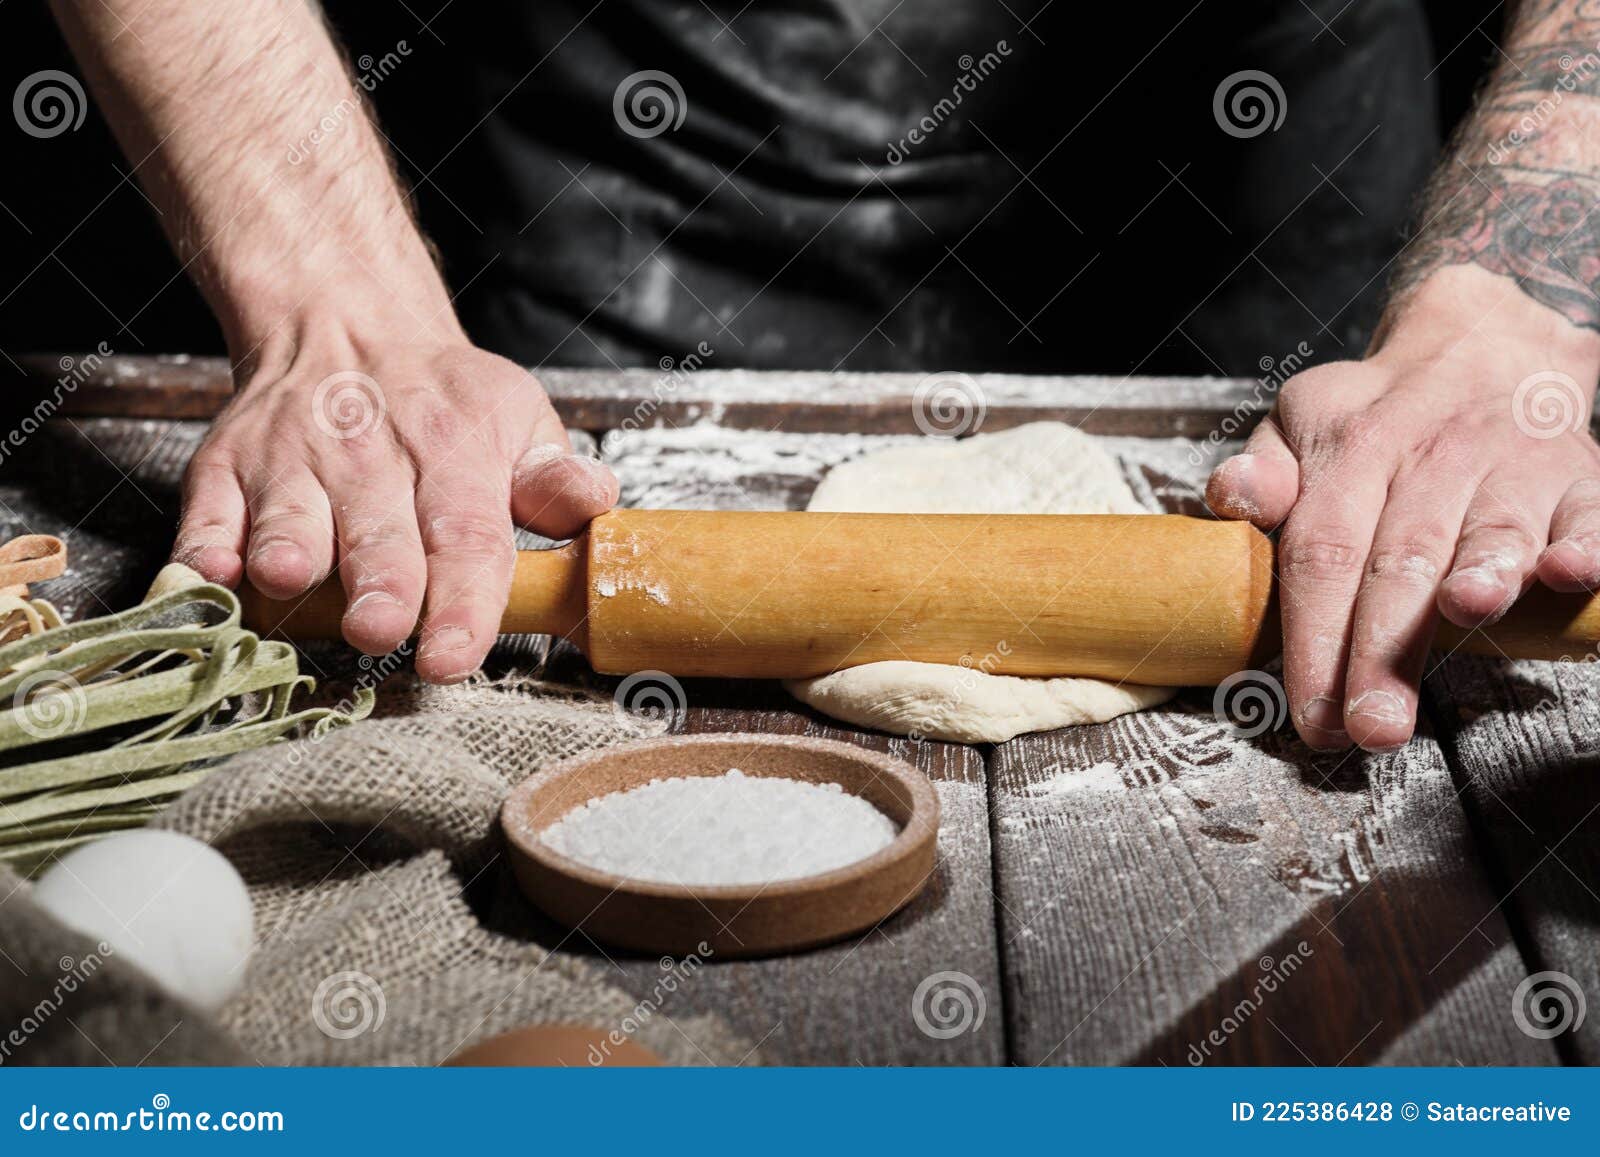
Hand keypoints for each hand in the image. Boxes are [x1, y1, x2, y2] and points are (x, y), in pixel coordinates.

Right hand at [171, 318, 618, 681]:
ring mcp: (293, 461)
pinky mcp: (227, 467)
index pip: (467, 535)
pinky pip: (207, 512)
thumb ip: (555, 477)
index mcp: (455, 450)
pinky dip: (204, 545)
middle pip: (379, 535)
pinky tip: (209, 571)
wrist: (346, 320)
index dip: (463, 600)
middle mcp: (372, 456)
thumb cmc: (444, 400)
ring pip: (290, 519)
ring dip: (289, 552)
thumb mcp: (519, 419)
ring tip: (288, 579)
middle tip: (381, 629)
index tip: (455, 654)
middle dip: (379, 584)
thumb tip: (594, 505)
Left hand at [1205, 268, 1599, 751]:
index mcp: (1351, 452)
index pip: (1323, 552)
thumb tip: (1232, 497)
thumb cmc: (1376, 414)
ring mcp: (1508, 465)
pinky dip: (1586, 544)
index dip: (1314, 637)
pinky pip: (1588, 512)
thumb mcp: (1297, 424)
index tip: (1311, 712)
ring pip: (1491, 529)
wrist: (1482, 347)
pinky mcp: (1579, 475)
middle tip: (1372, 725)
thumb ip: (1262, 472)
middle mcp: (1429, 456)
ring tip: (1466, 617)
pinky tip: (1571, 575)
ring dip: (1483, 575)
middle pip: (1399, 560)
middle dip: (1385, 648)